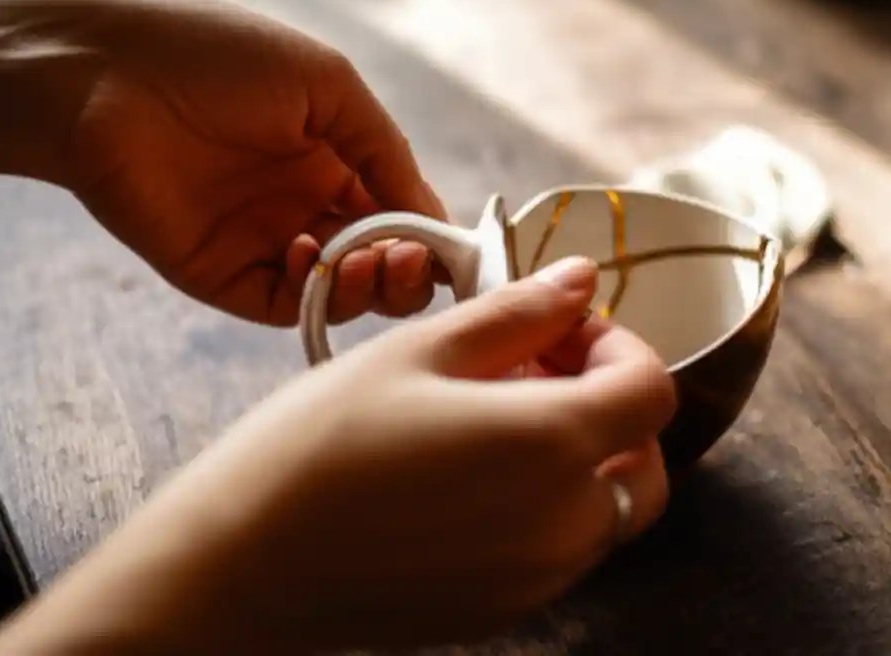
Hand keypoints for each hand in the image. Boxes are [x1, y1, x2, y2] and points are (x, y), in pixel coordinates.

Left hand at [0, 0, 445, 324]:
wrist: (102, 75)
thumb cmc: (217, 56)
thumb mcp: (326, 84)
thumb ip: (383, 149)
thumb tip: (433, 213)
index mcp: (335, 159)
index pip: (401, 214)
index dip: (433, 236)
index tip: (456, 251)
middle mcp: (307, 205)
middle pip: (381, 263)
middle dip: (411, 270)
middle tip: (415, 260)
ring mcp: (266, 244)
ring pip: (344, 292)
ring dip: (373, 286)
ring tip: (373, 260)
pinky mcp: (223, 276)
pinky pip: (287, 305)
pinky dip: (315, 295)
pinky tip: (308, 254)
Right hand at [0, 258, 675, 653]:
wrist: (241, 566)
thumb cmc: (314, 449)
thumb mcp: (417, 353)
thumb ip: (518, 313)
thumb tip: (578, 280)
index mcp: (550, 445)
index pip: (650, 389)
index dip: (617, 344)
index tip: (561, 330)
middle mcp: (563, 524)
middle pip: (644, 458)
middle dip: (608, 406)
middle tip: (534, 373)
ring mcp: (537, 578)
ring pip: (607, 509)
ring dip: (581, 458)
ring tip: (494, 422)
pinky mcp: (503, 610)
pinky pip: (560, 551)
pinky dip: (546, 508)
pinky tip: (472, 478)